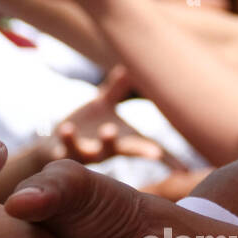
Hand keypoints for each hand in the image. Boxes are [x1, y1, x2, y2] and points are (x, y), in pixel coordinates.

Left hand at [51, 68, 183, 168]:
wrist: (53, 146)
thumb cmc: (85, 126)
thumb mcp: (102, 105)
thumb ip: (116, 89)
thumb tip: (129, 67)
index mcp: (121, 140)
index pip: (148, 148)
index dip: (168, 159)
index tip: (185, 170)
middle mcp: (107, 150)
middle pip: (128, 150)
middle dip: (142, 151)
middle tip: (156, 153)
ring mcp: (85, 153)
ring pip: (96, 152)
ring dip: (104, 142)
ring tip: (109, 130)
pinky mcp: (63, 152)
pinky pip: (65, 147)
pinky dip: (67, 138)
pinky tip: (67, 127)